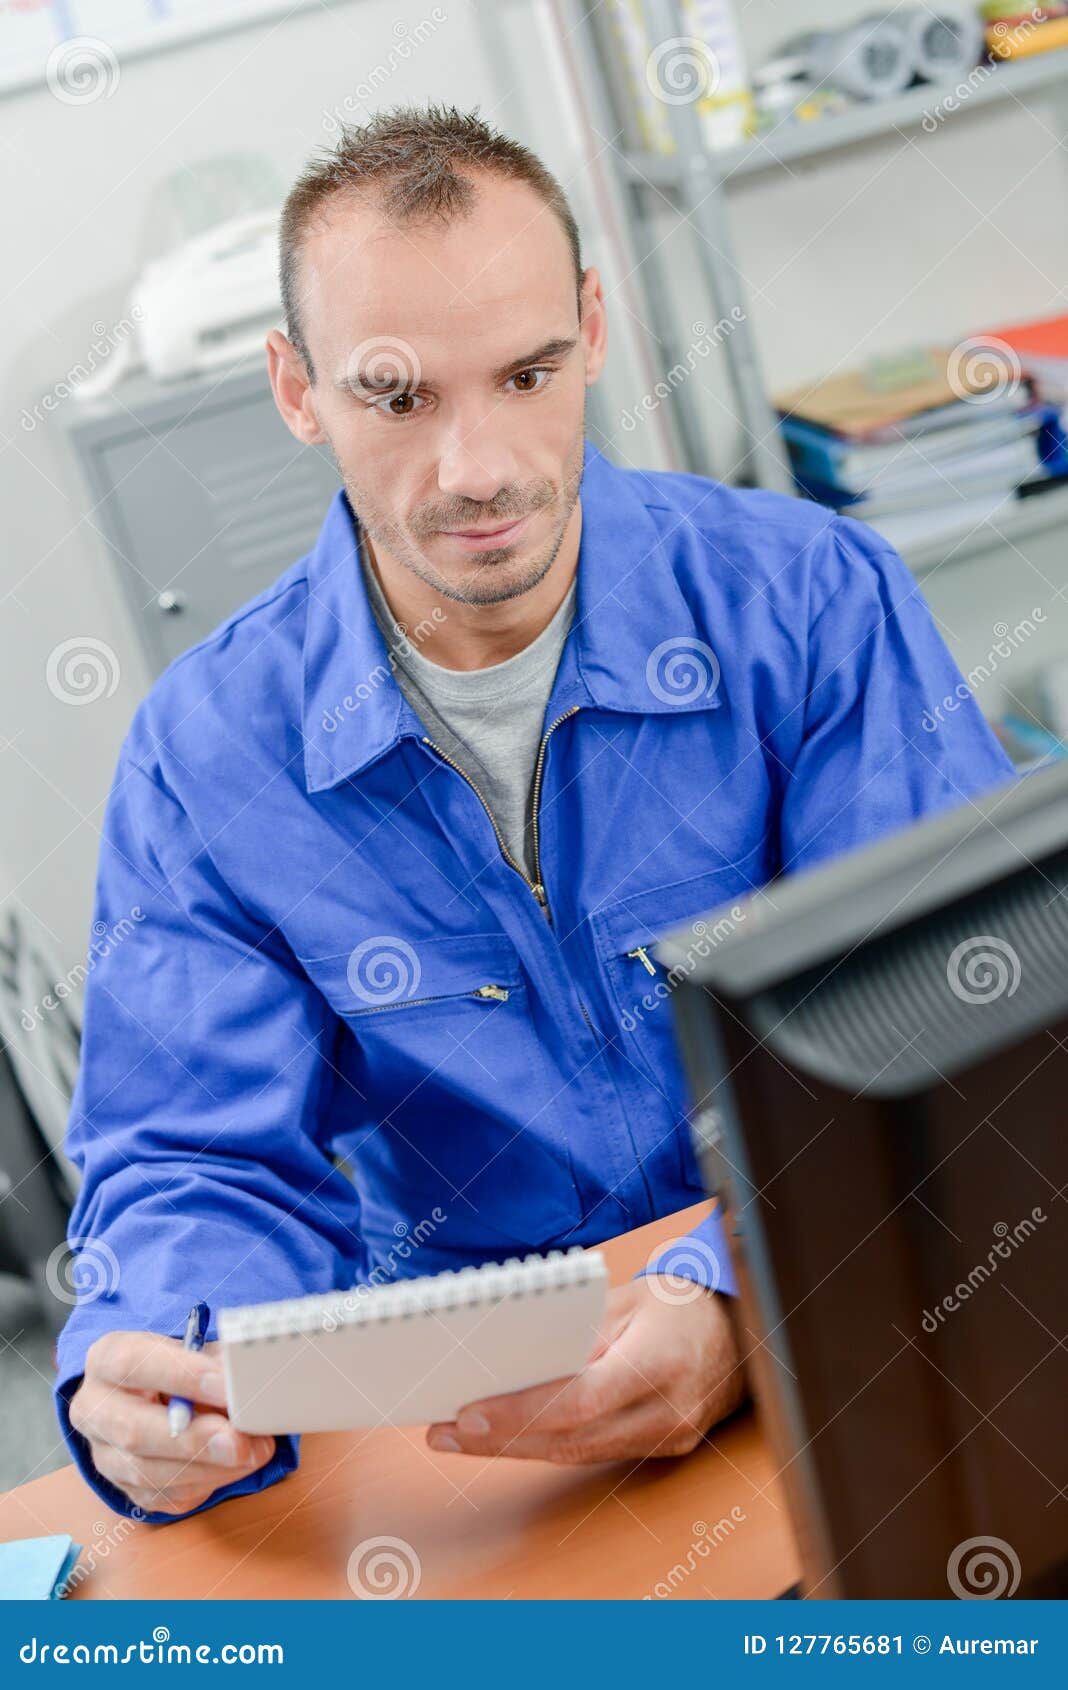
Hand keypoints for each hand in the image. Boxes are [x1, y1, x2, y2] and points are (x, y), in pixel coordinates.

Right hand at [68, 1332, 276, 1516]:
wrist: (158, 1398)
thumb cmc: (180, 1368)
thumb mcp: (196, 1351)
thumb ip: (217, 1363)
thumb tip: (250, 1379)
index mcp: (106, 1359)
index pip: (132, 1363)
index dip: (181, 1375)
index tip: (227, 1385)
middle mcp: (94, 1409)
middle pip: (133, 1430)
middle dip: (193, 1438)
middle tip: (238, 1439)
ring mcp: (104, 1454)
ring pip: (147, 1472)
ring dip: (205, 1467)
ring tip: (251, 1454)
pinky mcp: (125, 1489)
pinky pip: (163, 1495)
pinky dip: (205, 1483)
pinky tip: (236, 1467)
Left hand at [426, 1274, 747, 1464]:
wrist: (747, 1332)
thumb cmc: (686, 1304)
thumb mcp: (632, 1295)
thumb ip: (579, 1327)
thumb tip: (515, 1351)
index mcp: (660, 1363)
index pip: (581, 1401)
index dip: (521, 1413)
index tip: (469, 1415)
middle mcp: (667, 1411)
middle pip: (571, 1440)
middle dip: (501, 1439)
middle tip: (445, 1433)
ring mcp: (668, 1437)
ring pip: (578, 1454)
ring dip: (516, 1448)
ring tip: (461, 1437)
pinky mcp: (663, 1448)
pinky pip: (595, 1452)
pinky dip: (549, 1444)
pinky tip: (509, 1436)